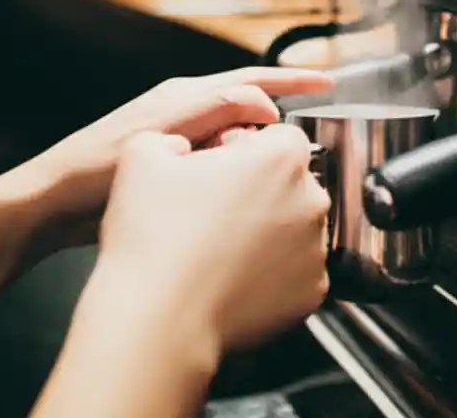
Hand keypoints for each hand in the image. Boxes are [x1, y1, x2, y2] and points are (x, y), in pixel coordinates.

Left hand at [20, 68, 332, 248]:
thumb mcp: (161, 135)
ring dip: (260, 142)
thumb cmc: (96, 168)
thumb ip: (212, 112)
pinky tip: (246, 185)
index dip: (293, 80)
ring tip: (285, 162)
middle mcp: (182, 108)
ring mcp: (175, 134)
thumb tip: (265, 102)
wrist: (51, 203)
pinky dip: (238, 165)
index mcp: (184, 95)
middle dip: (283, 109)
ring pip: (234, 131)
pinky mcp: (168, 162)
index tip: (329, 83)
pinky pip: (218, 156)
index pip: (252, 79)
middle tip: (316, 124)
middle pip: (247, 101)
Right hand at [99, 126, 329, 351]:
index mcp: (280, 158)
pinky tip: (233, 275)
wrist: (159, 318)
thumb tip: (179, 147)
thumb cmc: (155, 239)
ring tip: (219, 248)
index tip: (221, 167)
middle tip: (214, 210)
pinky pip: (295, 271)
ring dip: (267, 231)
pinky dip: (271, 272)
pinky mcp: (311, 292)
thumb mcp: (142, 155)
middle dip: (259, 190)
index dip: (245, 148)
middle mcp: (310, 201)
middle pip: (291, 182)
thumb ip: (170, 137)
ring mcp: (314, 250)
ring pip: (294, 228)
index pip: (279, 137)